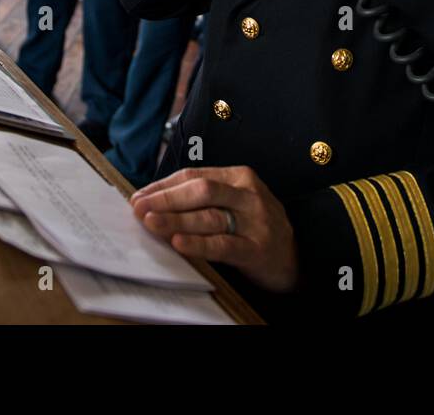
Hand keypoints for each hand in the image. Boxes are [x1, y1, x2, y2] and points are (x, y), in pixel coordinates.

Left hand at [131, 165, 299, 292]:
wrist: (294, 259)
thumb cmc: (256, 228)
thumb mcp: (234, 203)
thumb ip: (203, 199)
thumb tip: (155, 203)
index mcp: (239, 178)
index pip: (194, 175)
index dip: (163, 186)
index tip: (139, 197)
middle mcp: (248, 195)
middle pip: (201, 190)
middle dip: (166, 199)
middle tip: (139, 208)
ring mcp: (255, 222)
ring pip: (209, 216)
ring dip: (175, 220)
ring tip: (151, 223)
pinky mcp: (257, 249)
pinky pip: (222, 245)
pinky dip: (198, 244)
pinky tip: (178, 243)